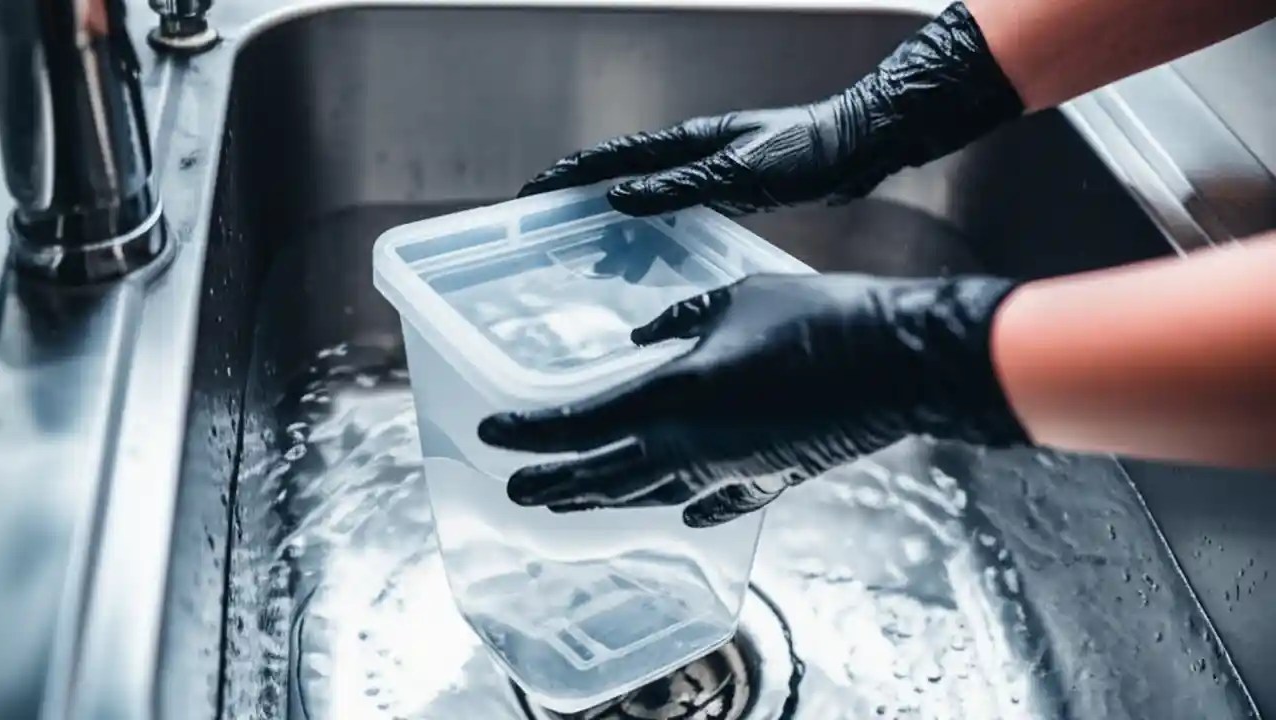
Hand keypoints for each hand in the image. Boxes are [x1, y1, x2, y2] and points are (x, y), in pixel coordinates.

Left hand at [478, 273, 1028, 527]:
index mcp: (670, 394)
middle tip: (515, 490)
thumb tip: (646, 335)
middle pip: (604, 473)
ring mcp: (728, 470)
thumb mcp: (732, 299)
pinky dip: (687, 505)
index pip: (579, 422)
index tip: (492, 433)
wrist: (895, 365)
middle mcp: (688, 445)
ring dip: (604, 499)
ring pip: (649, 493)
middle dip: (554, 482)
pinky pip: (713, 499)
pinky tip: (677, 513)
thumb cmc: (814, 319)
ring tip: (569, 503)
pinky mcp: (767, 479)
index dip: (531, 431)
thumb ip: (679, 322)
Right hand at [518, 2, 1021, 215]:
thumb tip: (617, 197)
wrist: (857, 146)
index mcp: (685, 143)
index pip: (611, 158)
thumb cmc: (803, 149)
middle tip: (550, 233)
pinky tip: (653, 258)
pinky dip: (656, 235)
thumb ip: (677, 188)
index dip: (569, 177)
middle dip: (583, 203)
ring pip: (648, 201)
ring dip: (618, 225)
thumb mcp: (736, 172)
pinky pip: (678, 216)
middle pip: (621, 179)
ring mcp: (710, 173)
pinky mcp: (731, 192)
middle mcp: (691, 155)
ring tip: (594, 258)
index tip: (531, 194)